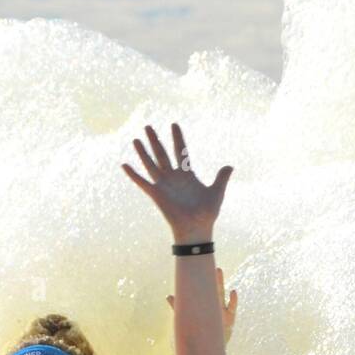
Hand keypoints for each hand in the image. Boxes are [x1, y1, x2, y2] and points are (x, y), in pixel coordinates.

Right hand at [122, 123, 232, 241]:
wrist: (196, 230)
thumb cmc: (207, 214)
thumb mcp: (216, 192)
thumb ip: (221, 178)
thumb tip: (230, 166)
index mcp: (187, 175)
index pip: (180, 151)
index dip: (177, 138)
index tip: (174, 125)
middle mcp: (173, 178)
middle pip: (162, 153)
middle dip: (155, 140)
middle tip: (148, 126)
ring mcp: (164, 186)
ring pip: (151, 164)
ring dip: (143, 152)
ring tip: (136, 139)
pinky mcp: (156, 195)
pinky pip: (142, 182)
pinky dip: (133, 175)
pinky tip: (124, 165)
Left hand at [169, 267, 238, 342]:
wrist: (208, 348)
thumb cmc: (199, 332)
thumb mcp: (187, 319)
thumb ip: (178, 307)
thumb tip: (168, 296)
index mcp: (205, 305)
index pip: (204, 289)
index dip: (203, 279)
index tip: (201, 267)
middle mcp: (213, 306)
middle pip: (212, 289)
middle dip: (212, 278)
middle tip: (212, 266)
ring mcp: (222, 311)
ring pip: (220, 294)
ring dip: (219, 283)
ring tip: (218, 271)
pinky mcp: (229, 320)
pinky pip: (232, 308)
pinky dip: (233, 300)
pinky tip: (233, 291)